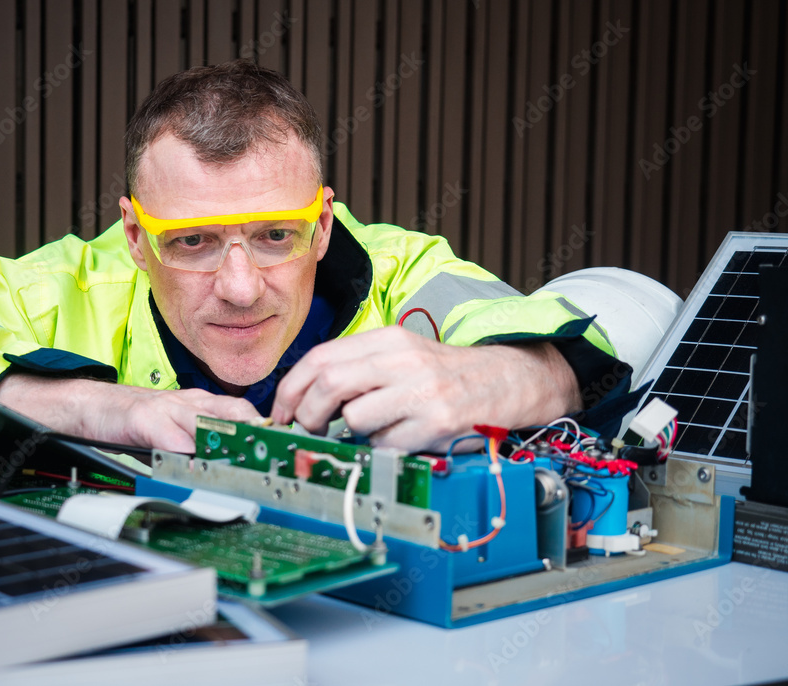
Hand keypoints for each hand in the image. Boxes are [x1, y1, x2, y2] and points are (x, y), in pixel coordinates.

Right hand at [0, 374, 259, 451]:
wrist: (92, 406)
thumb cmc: (138, 421)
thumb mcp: (177, 430)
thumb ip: (205, 444)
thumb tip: (239, 469)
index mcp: (202, 404)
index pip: (244, 411)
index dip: (265, 429)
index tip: (286, 448)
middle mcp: (189, 401)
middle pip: (233, 413)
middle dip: (256, 435)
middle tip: (275, 456)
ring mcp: (167, 408)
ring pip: (205, 421)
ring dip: (228, 443)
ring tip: (245, 462)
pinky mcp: (142, 418)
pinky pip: (167, 434)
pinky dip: (183, 449)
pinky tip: (194, 462)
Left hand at [270, 326, 580, 451]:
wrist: (506, 380)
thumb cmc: (443, 373)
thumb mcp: (399, 355)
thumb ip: (355, 368)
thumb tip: (302, 400)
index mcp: (387, 339)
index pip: (320, 358)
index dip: (290, 389)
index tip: (281, 412)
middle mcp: (403, 360)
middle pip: (329, 385)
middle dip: (308, 415)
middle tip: (310, 430)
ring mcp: (421, 391)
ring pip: (355, 419)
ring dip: (354, 434)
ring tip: (375, 428)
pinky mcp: (437, 422)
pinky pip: (387, 445)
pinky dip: (385, 449)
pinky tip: (403, 437)